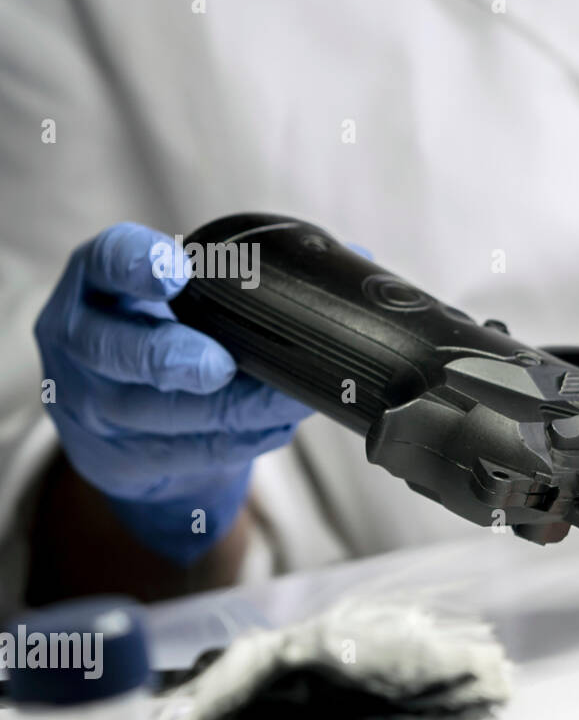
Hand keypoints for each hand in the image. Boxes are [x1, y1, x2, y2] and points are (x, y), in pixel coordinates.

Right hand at [34, 223, 311, 564]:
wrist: (116, 420)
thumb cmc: (162, 334)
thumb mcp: (180, 296)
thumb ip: (248, 277)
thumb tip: (355, 258)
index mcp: (98, 283)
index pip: (107, 261)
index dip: (138, 265)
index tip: (175, 270)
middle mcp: (81, 343)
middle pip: (118, 351)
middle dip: (172, 358)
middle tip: (219, 364)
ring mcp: (92, 408)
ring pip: (160, 414)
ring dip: (234, 409)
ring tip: (287, 400)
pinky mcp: (119, 461)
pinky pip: (187, 453)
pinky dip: (240, 441)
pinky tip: (275, 427)